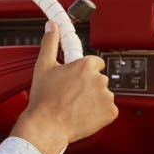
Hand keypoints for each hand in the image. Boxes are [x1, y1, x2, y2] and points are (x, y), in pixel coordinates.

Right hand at [11, 21, 117, 153]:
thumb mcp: (43, 67)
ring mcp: (106, 97)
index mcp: (85, 66)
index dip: (83, 71)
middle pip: (98, 78)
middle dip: (87, 85)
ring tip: (74, 105)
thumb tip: (52, 27)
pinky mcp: (110, 113)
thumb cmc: (44, 99)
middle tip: (70, 94)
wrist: (46, 126)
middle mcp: (99, 79)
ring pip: (103, 94)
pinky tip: (83, 114)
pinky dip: (98, 113)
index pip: (94, 62)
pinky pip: (108, 110)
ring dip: (93, 99)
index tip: (75, 78)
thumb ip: (50, 43)